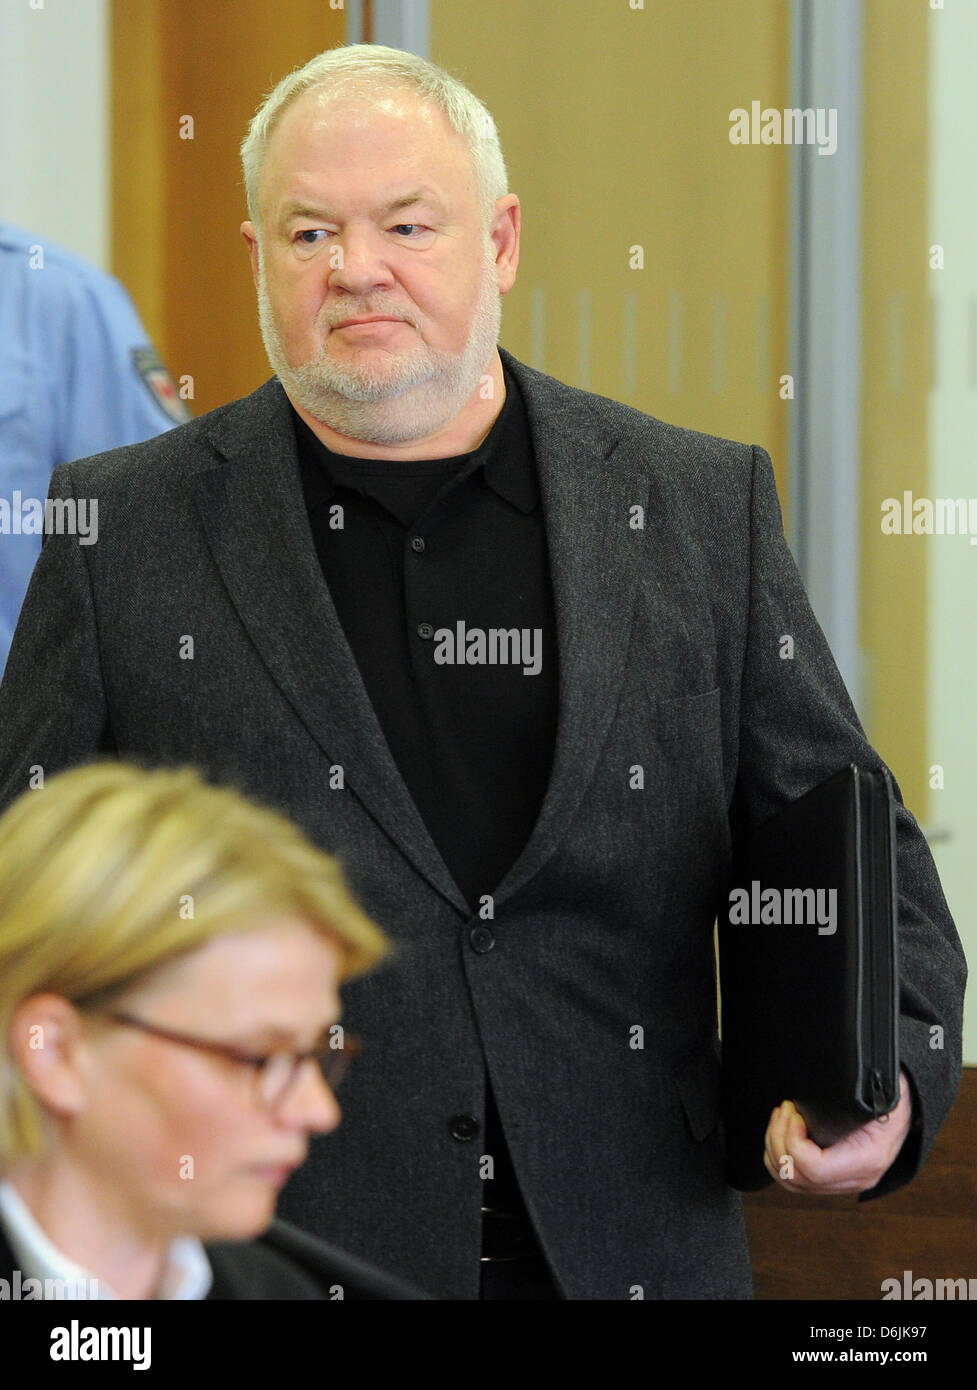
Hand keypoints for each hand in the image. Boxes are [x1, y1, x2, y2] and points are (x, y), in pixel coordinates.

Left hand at [763, 1068, 912, 1193]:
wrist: (907, 1109)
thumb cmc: (892, 1096)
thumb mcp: (880, 1092)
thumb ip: (853, 1097)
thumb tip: (823, 1091)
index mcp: (868, 1159)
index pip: (816, 1169)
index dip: (794, 1141)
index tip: (795, 1113)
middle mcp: (856, 1177)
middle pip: (798, 1177)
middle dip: (779, 1139)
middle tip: (785, 1110)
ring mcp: (844, 1182)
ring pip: (791, 1182)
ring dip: (775, 1148)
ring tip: (781, 1117)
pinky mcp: (833, 1178)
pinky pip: (795, 1180)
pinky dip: (779, 1157)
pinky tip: (783, 1131)